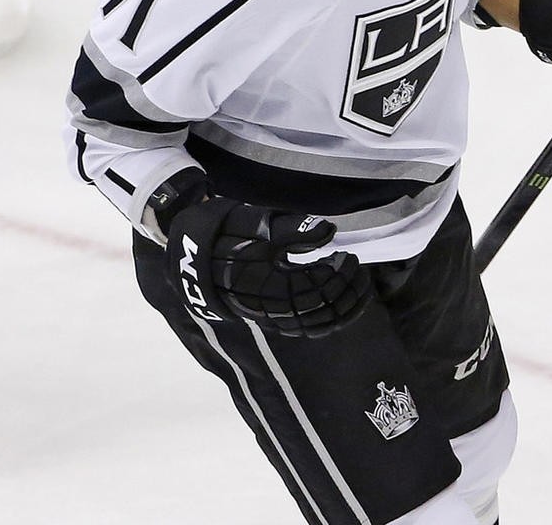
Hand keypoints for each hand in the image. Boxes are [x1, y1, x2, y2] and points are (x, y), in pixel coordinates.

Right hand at [162, 187, 372, 337]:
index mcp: (272, 282)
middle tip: (358, 269)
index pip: (320, 286)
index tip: (350, 254)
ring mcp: (273, 317)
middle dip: (349, 291)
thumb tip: (328, 230)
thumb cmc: (225, 234)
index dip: (341, 273)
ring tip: (358, 289)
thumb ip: (292, 227)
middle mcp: (274, 306)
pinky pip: (308, 330)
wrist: (193, 256)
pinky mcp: (272, 320)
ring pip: (319, 324)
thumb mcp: (255, 222)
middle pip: (325, 309)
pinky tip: (340, 307)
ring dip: (344, 310)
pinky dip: (329, 322)